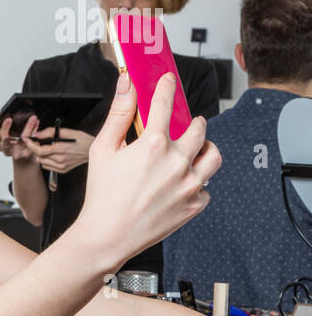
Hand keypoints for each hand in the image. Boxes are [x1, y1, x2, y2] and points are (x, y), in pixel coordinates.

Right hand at [0, 115, 39, 162]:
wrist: (24, 156)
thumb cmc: (11, 142)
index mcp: (1, 145)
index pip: (0, 137)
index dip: (4, 129)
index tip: (8, 119)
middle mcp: (9, 150)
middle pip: (12, 140)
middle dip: (18, 129)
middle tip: (24, 118)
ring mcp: (20, 152)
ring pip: (25, 139)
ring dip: (30, 128)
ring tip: (34, 118)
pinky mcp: (29, 153)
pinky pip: (34, 142)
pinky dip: (37, 132)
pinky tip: (38, 125)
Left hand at [25, 127, 94, 174]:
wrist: (92, 150)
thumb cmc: (81, 140)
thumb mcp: (67, 131)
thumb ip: (50, 132)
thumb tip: (37, 134)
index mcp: (61, 149)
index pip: (39, 150)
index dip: (30, 145)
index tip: (27, 140)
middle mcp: (60, 160)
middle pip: (38, 157)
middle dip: (35, 149)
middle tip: (39, 142)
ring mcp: (61, 167)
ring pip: (41, 162)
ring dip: (41, 155)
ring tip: (48, 148)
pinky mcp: (62, 170)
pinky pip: (47, 166)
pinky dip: (47, 160)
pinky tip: (53, 155)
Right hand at [73, 71, 221, 269]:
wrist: (108, 235)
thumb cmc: (101, 194)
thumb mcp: (103, 149)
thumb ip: (118, 114)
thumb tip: (126, 85)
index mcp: (153, 145)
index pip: (165, 104)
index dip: (166, 88)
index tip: (167, 80)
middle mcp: (177, 162)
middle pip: (199, 129)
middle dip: (193, 123)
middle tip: (185, 125)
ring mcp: (190, 184)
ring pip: (214, 156)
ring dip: (205, 149)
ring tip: (193, 152)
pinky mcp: (195, 204)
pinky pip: (206, 187)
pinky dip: (195, 183)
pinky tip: (179, 185)